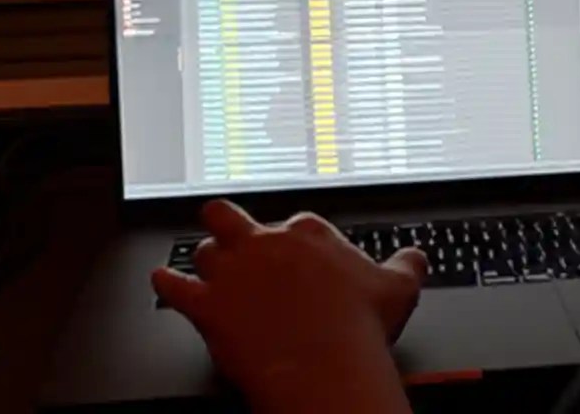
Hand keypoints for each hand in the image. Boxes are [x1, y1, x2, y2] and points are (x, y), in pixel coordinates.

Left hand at [151, 199, 427, 413]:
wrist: (324, 363)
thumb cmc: (359, 326)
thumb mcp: (399, 287)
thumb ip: (406, 264)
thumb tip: (416, 256)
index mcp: (307, 233)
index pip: (293, 223)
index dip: (292, 240)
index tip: (296, 254)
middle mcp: (264, 244)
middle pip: (231, 217)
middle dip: (227, 222)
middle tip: (230, 232)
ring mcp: (232, 273)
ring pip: (204, 250)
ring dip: (203, 258)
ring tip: (204, 264)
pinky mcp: (207, 306)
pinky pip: (174, 287)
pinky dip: (166, 282)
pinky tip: (163, 279)